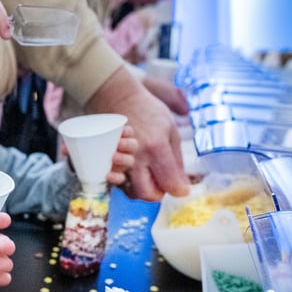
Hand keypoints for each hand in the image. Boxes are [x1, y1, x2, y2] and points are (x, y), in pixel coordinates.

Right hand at [86, 67, 188, 197]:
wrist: (118, 97)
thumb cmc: (148, 111)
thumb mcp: (170, 130)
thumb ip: (177, 160)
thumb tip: (183, 185)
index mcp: (156, 147)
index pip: (170, 183)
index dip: (178, 189)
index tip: (181, 187)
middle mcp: (137, 156)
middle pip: (147, 194)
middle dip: (157, 194)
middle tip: (161, 183)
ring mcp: (120, 160)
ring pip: (130, 192)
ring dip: (141, 190)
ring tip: (146, 176)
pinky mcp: (108, 161)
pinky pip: (118, 183)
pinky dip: (126, 183)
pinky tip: (133, 174)